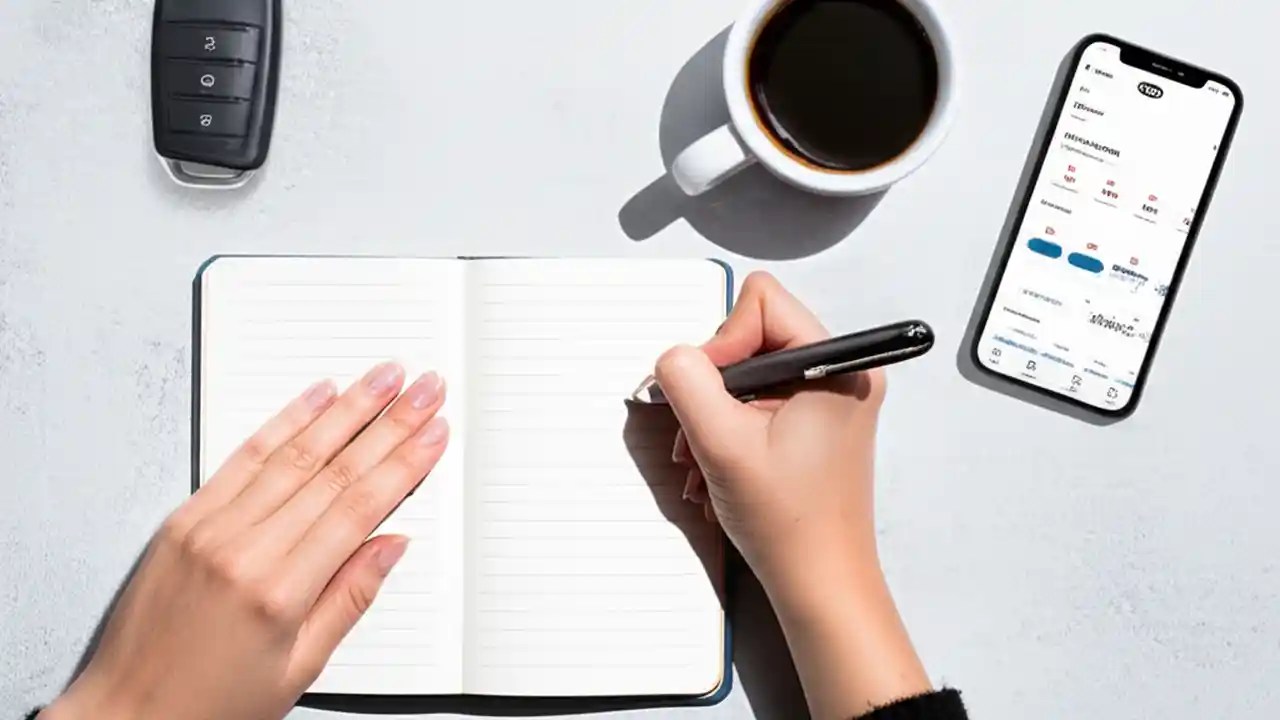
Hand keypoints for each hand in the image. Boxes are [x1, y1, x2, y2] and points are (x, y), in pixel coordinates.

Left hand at [42, 363, 448, 719]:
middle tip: (425, 389)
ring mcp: (208, 527)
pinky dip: (283, 421)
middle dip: (389, 423)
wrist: (123, 716)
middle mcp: (242, 549)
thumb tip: (393, 543)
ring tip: (384, 377)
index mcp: (278, 592)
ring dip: (346, 409)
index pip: (358, 508)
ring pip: (292, 453)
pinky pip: (242, 457)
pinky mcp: (183, 518)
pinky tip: (316, 396)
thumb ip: (350, 598)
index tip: (434, 433)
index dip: (404, 464)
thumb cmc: (209, 706)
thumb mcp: (298, 668)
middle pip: (334, 470)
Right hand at [655, 273, 929, 718]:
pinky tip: (716, 470)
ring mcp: (830, 401)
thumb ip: (688, 382)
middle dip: (713, 386)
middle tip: (698, 435)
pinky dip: (730, 432)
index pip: (762, 302)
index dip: (722, 342)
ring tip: (703, 461)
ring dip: (714, 414)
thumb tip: (674, 355)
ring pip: (750, 374)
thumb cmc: (786, 521)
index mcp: (837, 364)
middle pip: (753, 337)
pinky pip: (761, 403)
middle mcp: (841, 373)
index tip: (710, 396)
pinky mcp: (817, 426)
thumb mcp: (722, 442)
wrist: (820, 585)